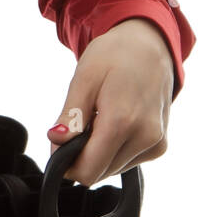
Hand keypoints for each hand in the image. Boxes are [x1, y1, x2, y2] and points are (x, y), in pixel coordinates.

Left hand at [46, 18, 173, 185]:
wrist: (149, 44)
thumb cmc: (114, 55)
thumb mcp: (84, 78)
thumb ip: (71, 115)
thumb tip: (56, 142)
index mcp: (122, 121)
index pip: (88, 170)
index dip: (67, 162)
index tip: (59, 142)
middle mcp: (145, 137)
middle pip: (99, 172)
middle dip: (82, 155)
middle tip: (79, 123)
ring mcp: (156, 143)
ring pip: (113, 169)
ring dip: (99, 152)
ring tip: (99, 117)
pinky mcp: (160, 145)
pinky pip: (128, 161)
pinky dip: (114, 149)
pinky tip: (115, 122)